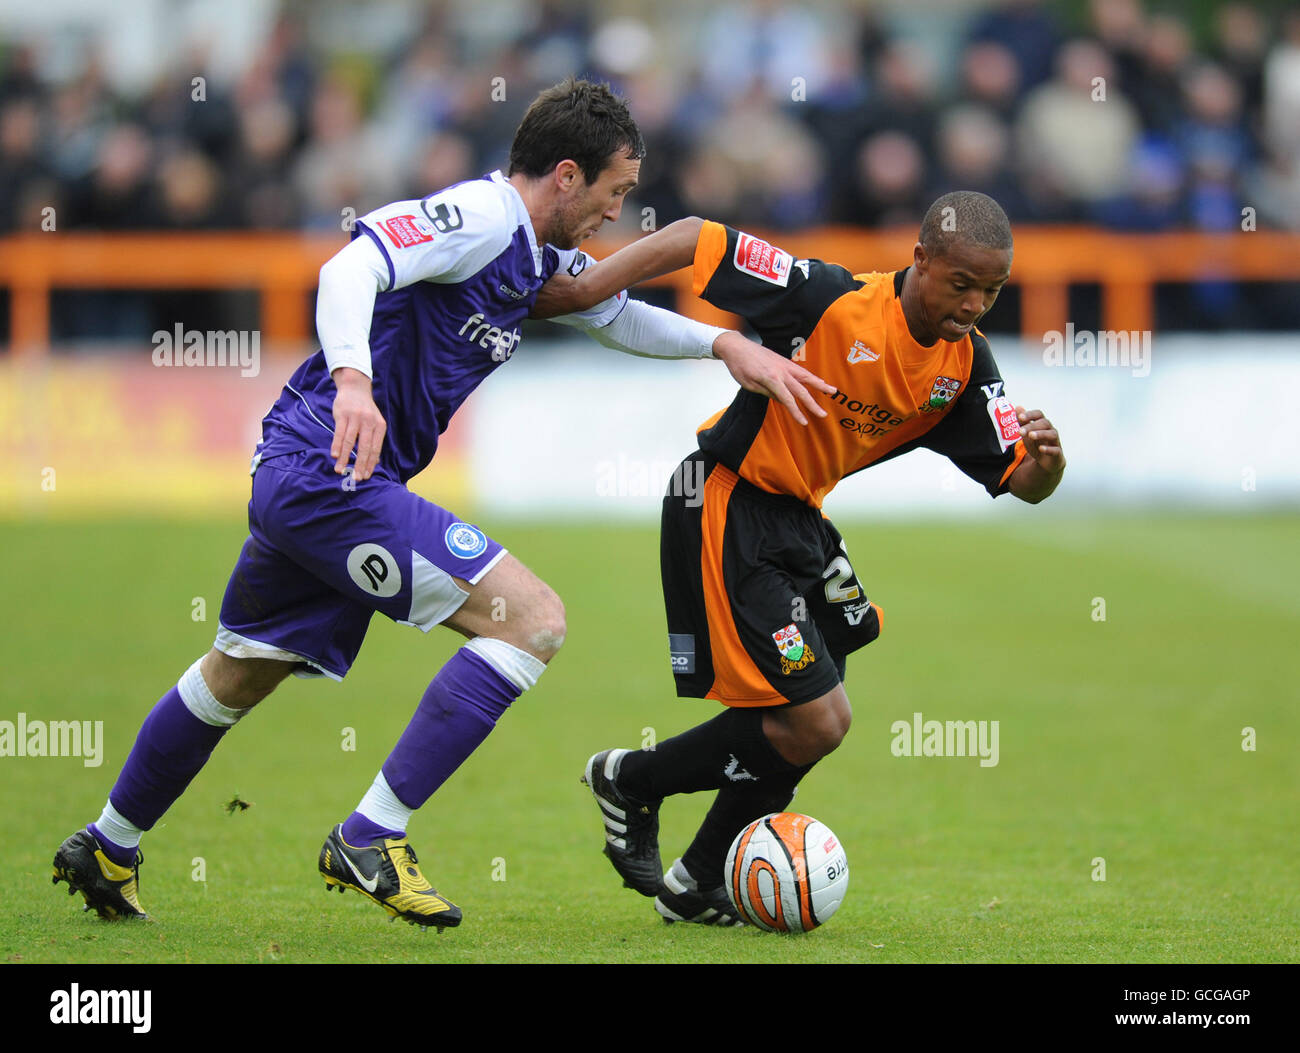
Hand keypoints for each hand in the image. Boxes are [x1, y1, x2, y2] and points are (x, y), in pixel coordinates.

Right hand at [330, 367, 386, 480]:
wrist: (355, 388)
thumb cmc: (365, 410)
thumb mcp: (374, 423)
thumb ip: (374, 440)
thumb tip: (374, 462)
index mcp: (379, 426)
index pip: (375, 449)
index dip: (370, 464)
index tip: (366, 476)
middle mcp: (369, 422)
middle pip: (364, 447)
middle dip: (360, 465)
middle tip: (356, 478)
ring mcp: (356, 418)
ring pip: (350, 442)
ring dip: (345, 458)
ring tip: (340, 471)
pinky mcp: (343, 414)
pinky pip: (339, 433)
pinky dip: (337, 445)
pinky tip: (335, 456)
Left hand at [712, 331, 834, 425]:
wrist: (737, 346)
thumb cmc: (740, 366)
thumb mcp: (750, 385)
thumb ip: (768, 392)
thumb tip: (784, 401)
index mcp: (771, 378)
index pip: (788, 399)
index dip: (797, 412)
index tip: (804, 422)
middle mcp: (781, 371)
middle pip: (801, 390)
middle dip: (813, 404)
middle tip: (823, 414)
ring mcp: (784, 364)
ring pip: (806, 376)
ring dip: (820, 385)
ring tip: (833, 391)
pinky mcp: (784, 360)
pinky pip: (800, 370)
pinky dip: (811, 377)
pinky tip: (818, 381)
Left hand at [1016, 407, 1064, 473]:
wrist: (1046, 462)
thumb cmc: (1036, 444)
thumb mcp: (1027, 433)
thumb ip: (1023, 422)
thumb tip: (1017, 407)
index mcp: (1042, 424)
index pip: (1039, 414)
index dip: (1030, 414)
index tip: (1020, 417)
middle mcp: (1051, 430)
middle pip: (1044, 423)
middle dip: (1032, 426)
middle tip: (1020, 431)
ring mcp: (1055, 441)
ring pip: (1052, 434)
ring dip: (1041, 434)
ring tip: (1030, 436)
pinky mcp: (1058, 453)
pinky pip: (1056, 450)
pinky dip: (1049, 449)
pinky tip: (1041, 448)